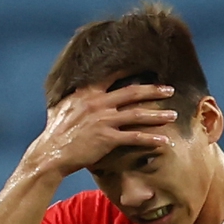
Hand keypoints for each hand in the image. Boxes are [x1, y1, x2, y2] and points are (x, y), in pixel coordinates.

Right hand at [25, 82, 179, 179]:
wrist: (50, 154)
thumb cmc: (54, 133)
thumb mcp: (61, 107)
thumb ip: (75, 98)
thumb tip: (78, 91)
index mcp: (87, 93)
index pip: (113, 77)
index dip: (131, 71)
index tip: (147, 69)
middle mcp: (97, 103)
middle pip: (132, 93)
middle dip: (154, 90)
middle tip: (170, 90)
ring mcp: (103, 120)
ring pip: (137, 115)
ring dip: (158, 115)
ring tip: (173, 115)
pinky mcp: (107, 138)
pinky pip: (134, 137)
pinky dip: (151, 139)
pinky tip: (163, 140)